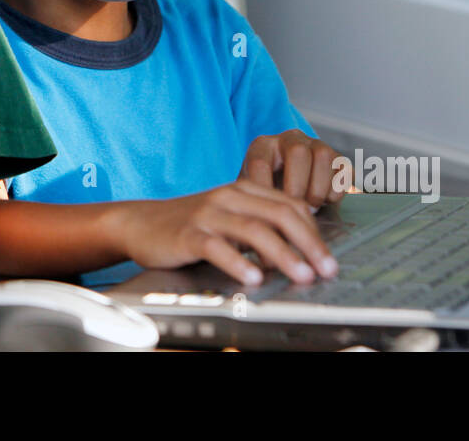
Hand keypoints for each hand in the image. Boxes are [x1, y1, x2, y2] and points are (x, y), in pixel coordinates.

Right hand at [116, 181, 336, 286]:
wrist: (140, 223)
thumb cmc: (189, 224)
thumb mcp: (228, 216)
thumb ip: (259, 225)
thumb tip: (300, 250)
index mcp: (243, 190)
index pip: (290, 205)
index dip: (315, 232)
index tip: (328, 258)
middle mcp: (228, 197)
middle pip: (279, 214)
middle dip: (309, 243)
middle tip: (326, 268)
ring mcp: (208, 214)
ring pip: (254, 230)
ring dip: (283, 254)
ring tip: (300, 275)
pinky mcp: (188, 234)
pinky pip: (217, 247)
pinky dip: (238, 263)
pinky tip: (253, 278)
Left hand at [240, 130, 349, 209]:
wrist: (290, 191)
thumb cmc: (268, 193)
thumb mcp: (253, 194)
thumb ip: (253, 203)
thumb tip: (259, 227)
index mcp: (263, 146)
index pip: (260, 162)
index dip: (264, 189)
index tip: (268, 210)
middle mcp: (290, 139)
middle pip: (297, 152)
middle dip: (297, 186)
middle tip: (296, 209)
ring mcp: (316, 146)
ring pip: (323, 155)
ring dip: (317, 187)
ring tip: (310, 208)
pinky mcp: (338, 159)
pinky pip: (343, 168)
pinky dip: (336, 188)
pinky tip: (326, 202)